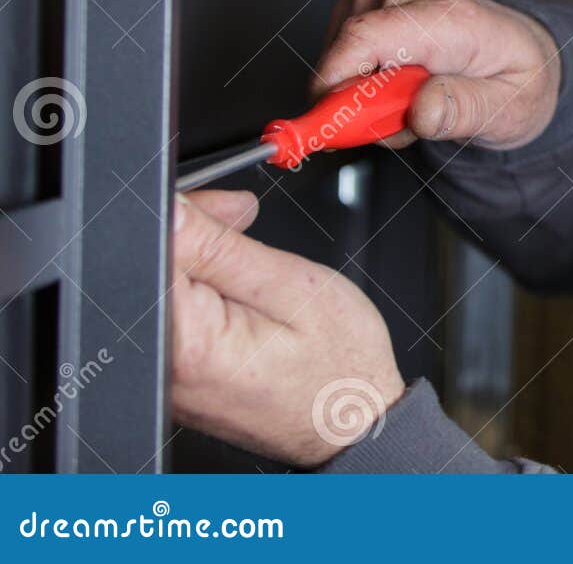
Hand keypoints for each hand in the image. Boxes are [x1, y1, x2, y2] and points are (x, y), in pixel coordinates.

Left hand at [169, 190, 404, 467]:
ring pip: (164, 294)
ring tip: (253, 264)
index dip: (190, 214)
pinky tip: (242, 293)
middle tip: (244, 223)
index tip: (229, 211)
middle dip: (194, 231)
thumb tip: (170, 210)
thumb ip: (221, 246)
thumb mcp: (292, 286)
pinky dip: (204, 297)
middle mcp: (167, 369)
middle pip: (154, 271)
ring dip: (202, 262)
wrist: (356, 423)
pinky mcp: (179, 383)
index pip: (155, 248)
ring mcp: (170, 382)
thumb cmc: (340, 365)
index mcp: (188, 342)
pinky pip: (176, 323)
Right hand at [314, 0, 560, 149]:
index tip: (332, 124)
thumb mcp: (511, 110)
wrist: (523, 54)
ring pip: (340, 54)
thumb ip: (466, 110)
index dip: (335, 83)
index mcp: (453, 19)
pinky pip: (342, 52)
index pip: (368, 37)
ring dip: (364, 95)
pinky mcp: (373, 7)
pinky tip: (397, 89)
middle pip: (348, 50)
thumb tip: (421, 112)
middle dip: (360, 103)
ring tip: (410, 105)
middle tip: (403, 126)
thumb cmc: (516, 78)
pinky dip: (361, 81)